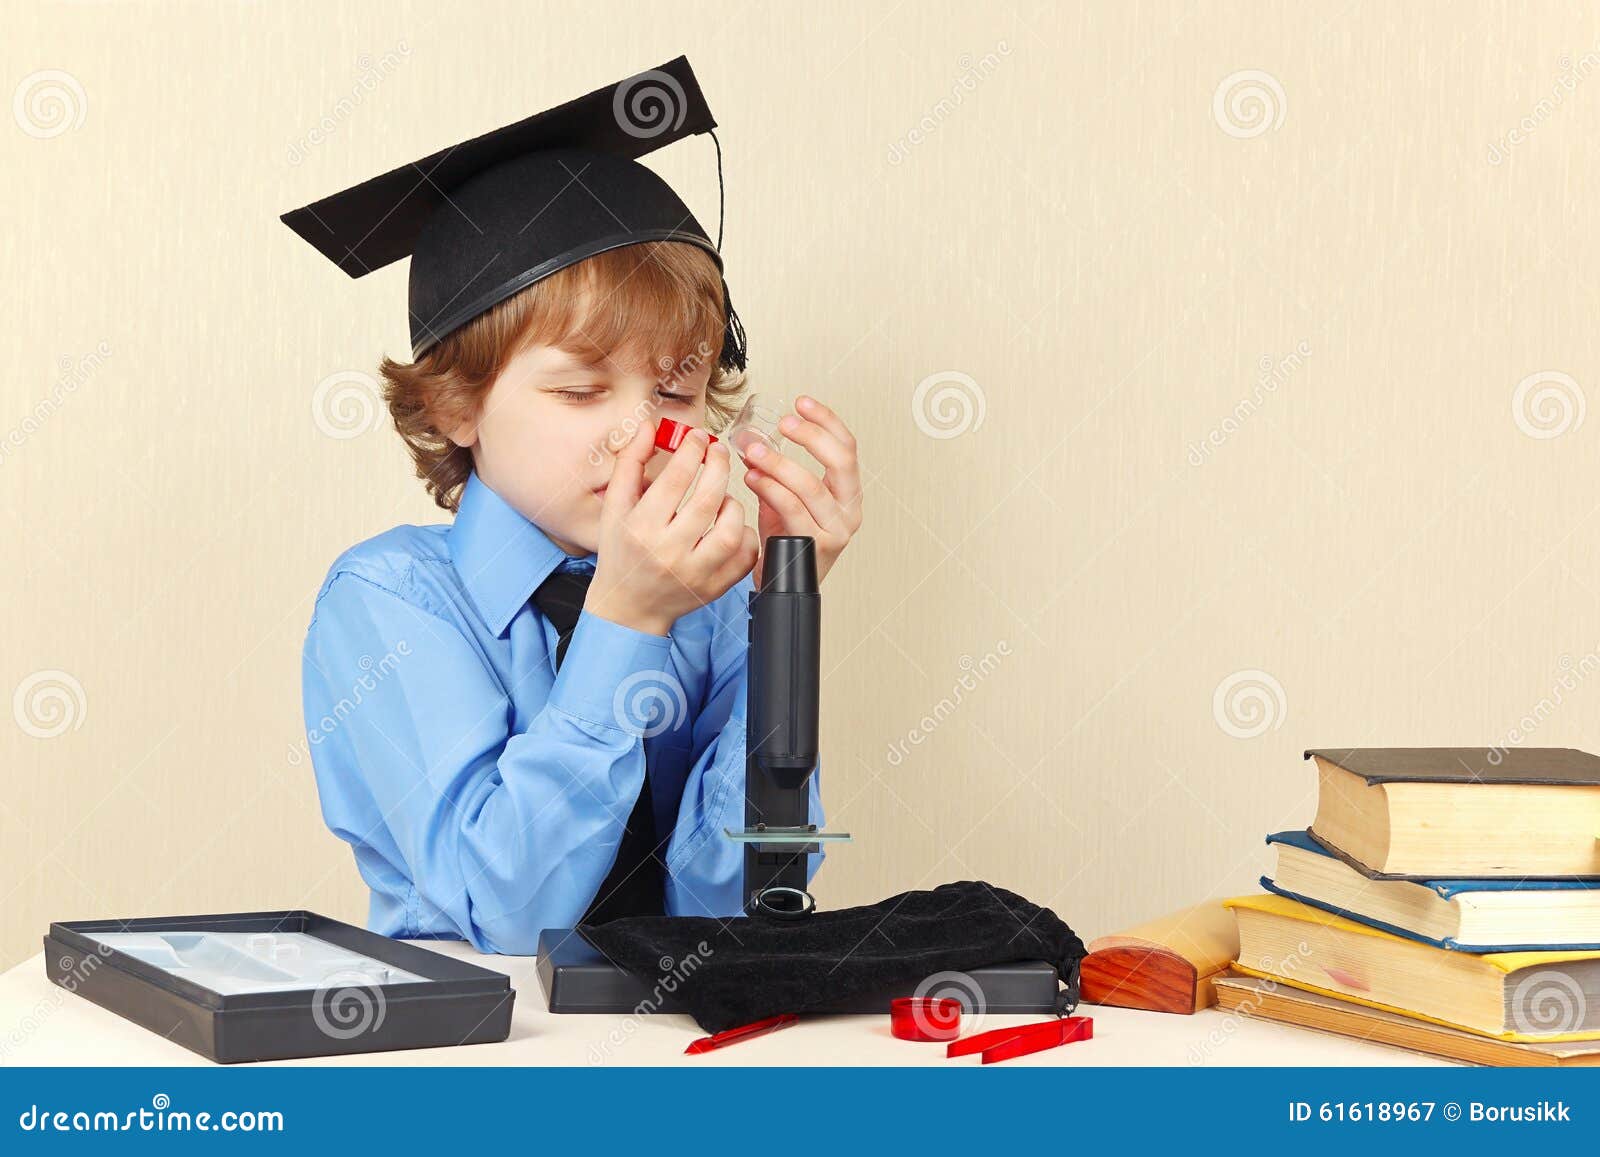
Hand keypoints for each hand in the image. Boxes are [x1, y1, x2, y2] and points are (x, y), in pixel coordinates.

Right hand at [586, 419, 759, 635]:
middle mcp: (668, 552)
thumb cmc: (621, 552)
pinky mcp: (714, 588)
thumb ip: (630, 463)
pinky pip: (744, 556)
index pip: (675, 478)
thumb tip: (650, 427)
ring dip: (731, 504)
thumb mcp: (615, 506)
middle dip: (718, 466)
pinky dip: (744, 535)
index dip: (692, 449)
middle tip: (718, 452)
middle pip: (708, 499)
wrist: (628, 606)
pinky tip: (729, 525)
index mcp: (641, 528)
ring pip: (731, 530)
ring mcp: (695, 574)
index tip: (698, 437)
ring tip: (720, 496)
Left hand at [740, 395, 862, 586]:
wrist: (780, 586)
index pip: (847, 446)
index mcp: (847, 493)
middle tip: (783, 423)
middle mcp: (849, 510)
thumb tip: (751, 435)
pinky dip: (770, 488)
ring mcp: (836, 530)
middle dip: (810, 436)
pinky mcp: (817, 546)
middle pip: (841, 460)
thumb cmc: (783, 541)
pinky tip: (753, 478)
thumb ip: (773, 469)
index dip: (826, 420)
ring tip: (753, 450)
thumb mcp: (782, 498)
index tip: (802, 402)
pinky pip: (792, 509)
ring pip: (810, 485)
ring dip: (778, 462)